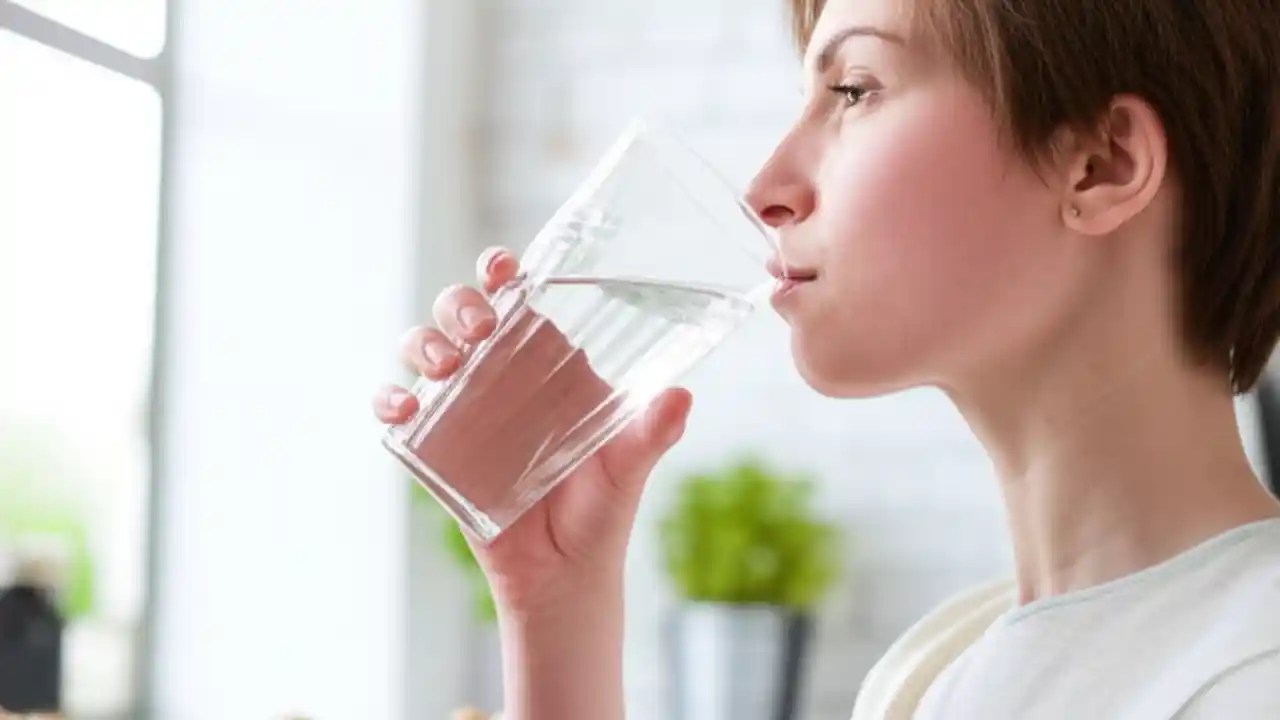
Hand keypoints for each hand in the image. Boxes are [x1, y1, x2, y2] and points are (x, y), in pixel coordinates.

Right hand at [373, 247, 692, 614]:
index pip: (519, 300)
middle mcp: (503, 377)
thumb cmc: (600, 512)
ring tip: (443, 367)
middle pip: (461, 313)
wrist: (562, 577)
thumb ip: (651, 433)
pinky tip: (402, 409)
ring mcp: (464, 409)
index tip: (502, 268)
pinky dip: (389, 400)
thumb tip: (681, 396)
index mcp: (549, 366)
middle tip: (478, 326)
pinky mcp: (436, 448)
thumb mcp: (629, 469)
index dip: (500, 272)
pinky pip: (400, 411)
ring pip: (424, 350)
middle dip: (458, 303)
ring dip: (422, 344)